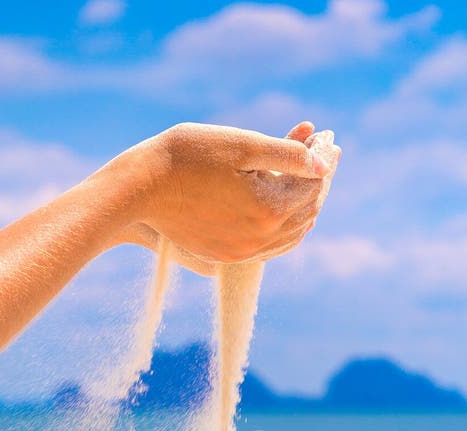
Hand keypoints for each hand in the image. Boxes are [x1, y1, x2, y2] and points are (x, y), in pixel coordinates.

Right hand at [115, 122, 329, 264]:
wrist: (138, 189)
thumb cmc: (186, 157)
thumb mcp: (241, 144)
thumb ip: (288, 153)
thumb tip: (326, 166)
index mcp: (268, 209)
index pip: (313, 185)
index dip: (324, 160)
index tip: (328, 137)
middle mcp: (259, 240)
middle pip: (306, 212)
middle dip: (319, 182)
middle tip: (325, 156)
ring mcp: (241, 254)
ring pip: (290, 235)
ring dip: (303, 208)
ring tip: (310, 183)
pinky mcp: (223, 257)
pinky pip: (267, 248)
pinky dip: (282, 228)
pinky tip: (283, 213)